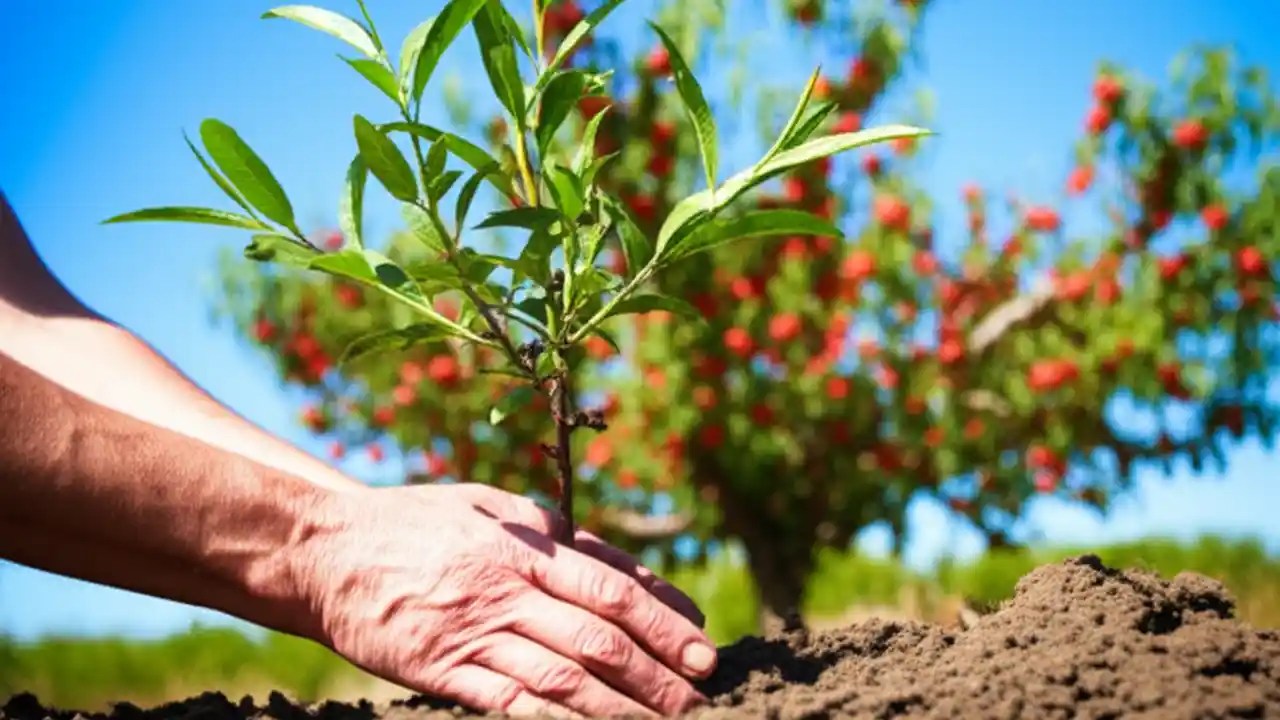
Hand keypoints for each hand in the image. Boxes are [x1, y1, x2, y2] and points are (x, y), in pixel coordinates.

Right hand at [291, 482, 716, 717]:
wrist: (324, 550)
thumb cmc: (416, 522)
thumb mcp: (489, 506)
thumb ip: (554, 533)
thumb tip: (617, 562)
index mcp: (523, 548)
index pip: (610, 588)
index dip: (663, 621)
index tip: (703, 647)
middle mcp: (504, 591)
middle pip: (596, 639)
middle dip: (657, 674)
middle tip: (701, 699)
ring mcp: (471, 634)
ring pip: (560, 679)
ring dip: (619, 707)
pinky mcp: (438, 670)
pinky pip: (505, 704)